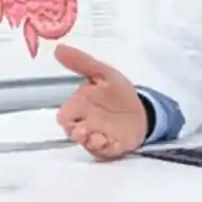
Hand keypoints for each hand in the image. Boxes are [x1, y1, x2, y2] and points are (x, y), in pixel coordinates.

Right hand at [54, 44, 147, 160]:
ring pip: (87, 145)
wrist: (143, 108)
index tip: (76, 116)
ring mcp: (98, 137)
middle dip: (77, 133)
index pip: (65, 115)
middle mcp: (86, 124)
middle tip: (85, 131)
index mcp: (81, 106)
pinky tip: (110, 142)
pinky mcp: (111, 147)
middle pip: (72, 132)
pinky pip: (104, 153)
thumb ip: (82, 62)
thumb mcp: (104, 74)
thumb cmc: (118, 92)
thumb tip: (58, 49)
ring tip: (100, 138)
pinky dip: (105, 149)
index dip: (68, 117)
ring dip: (91, 142)